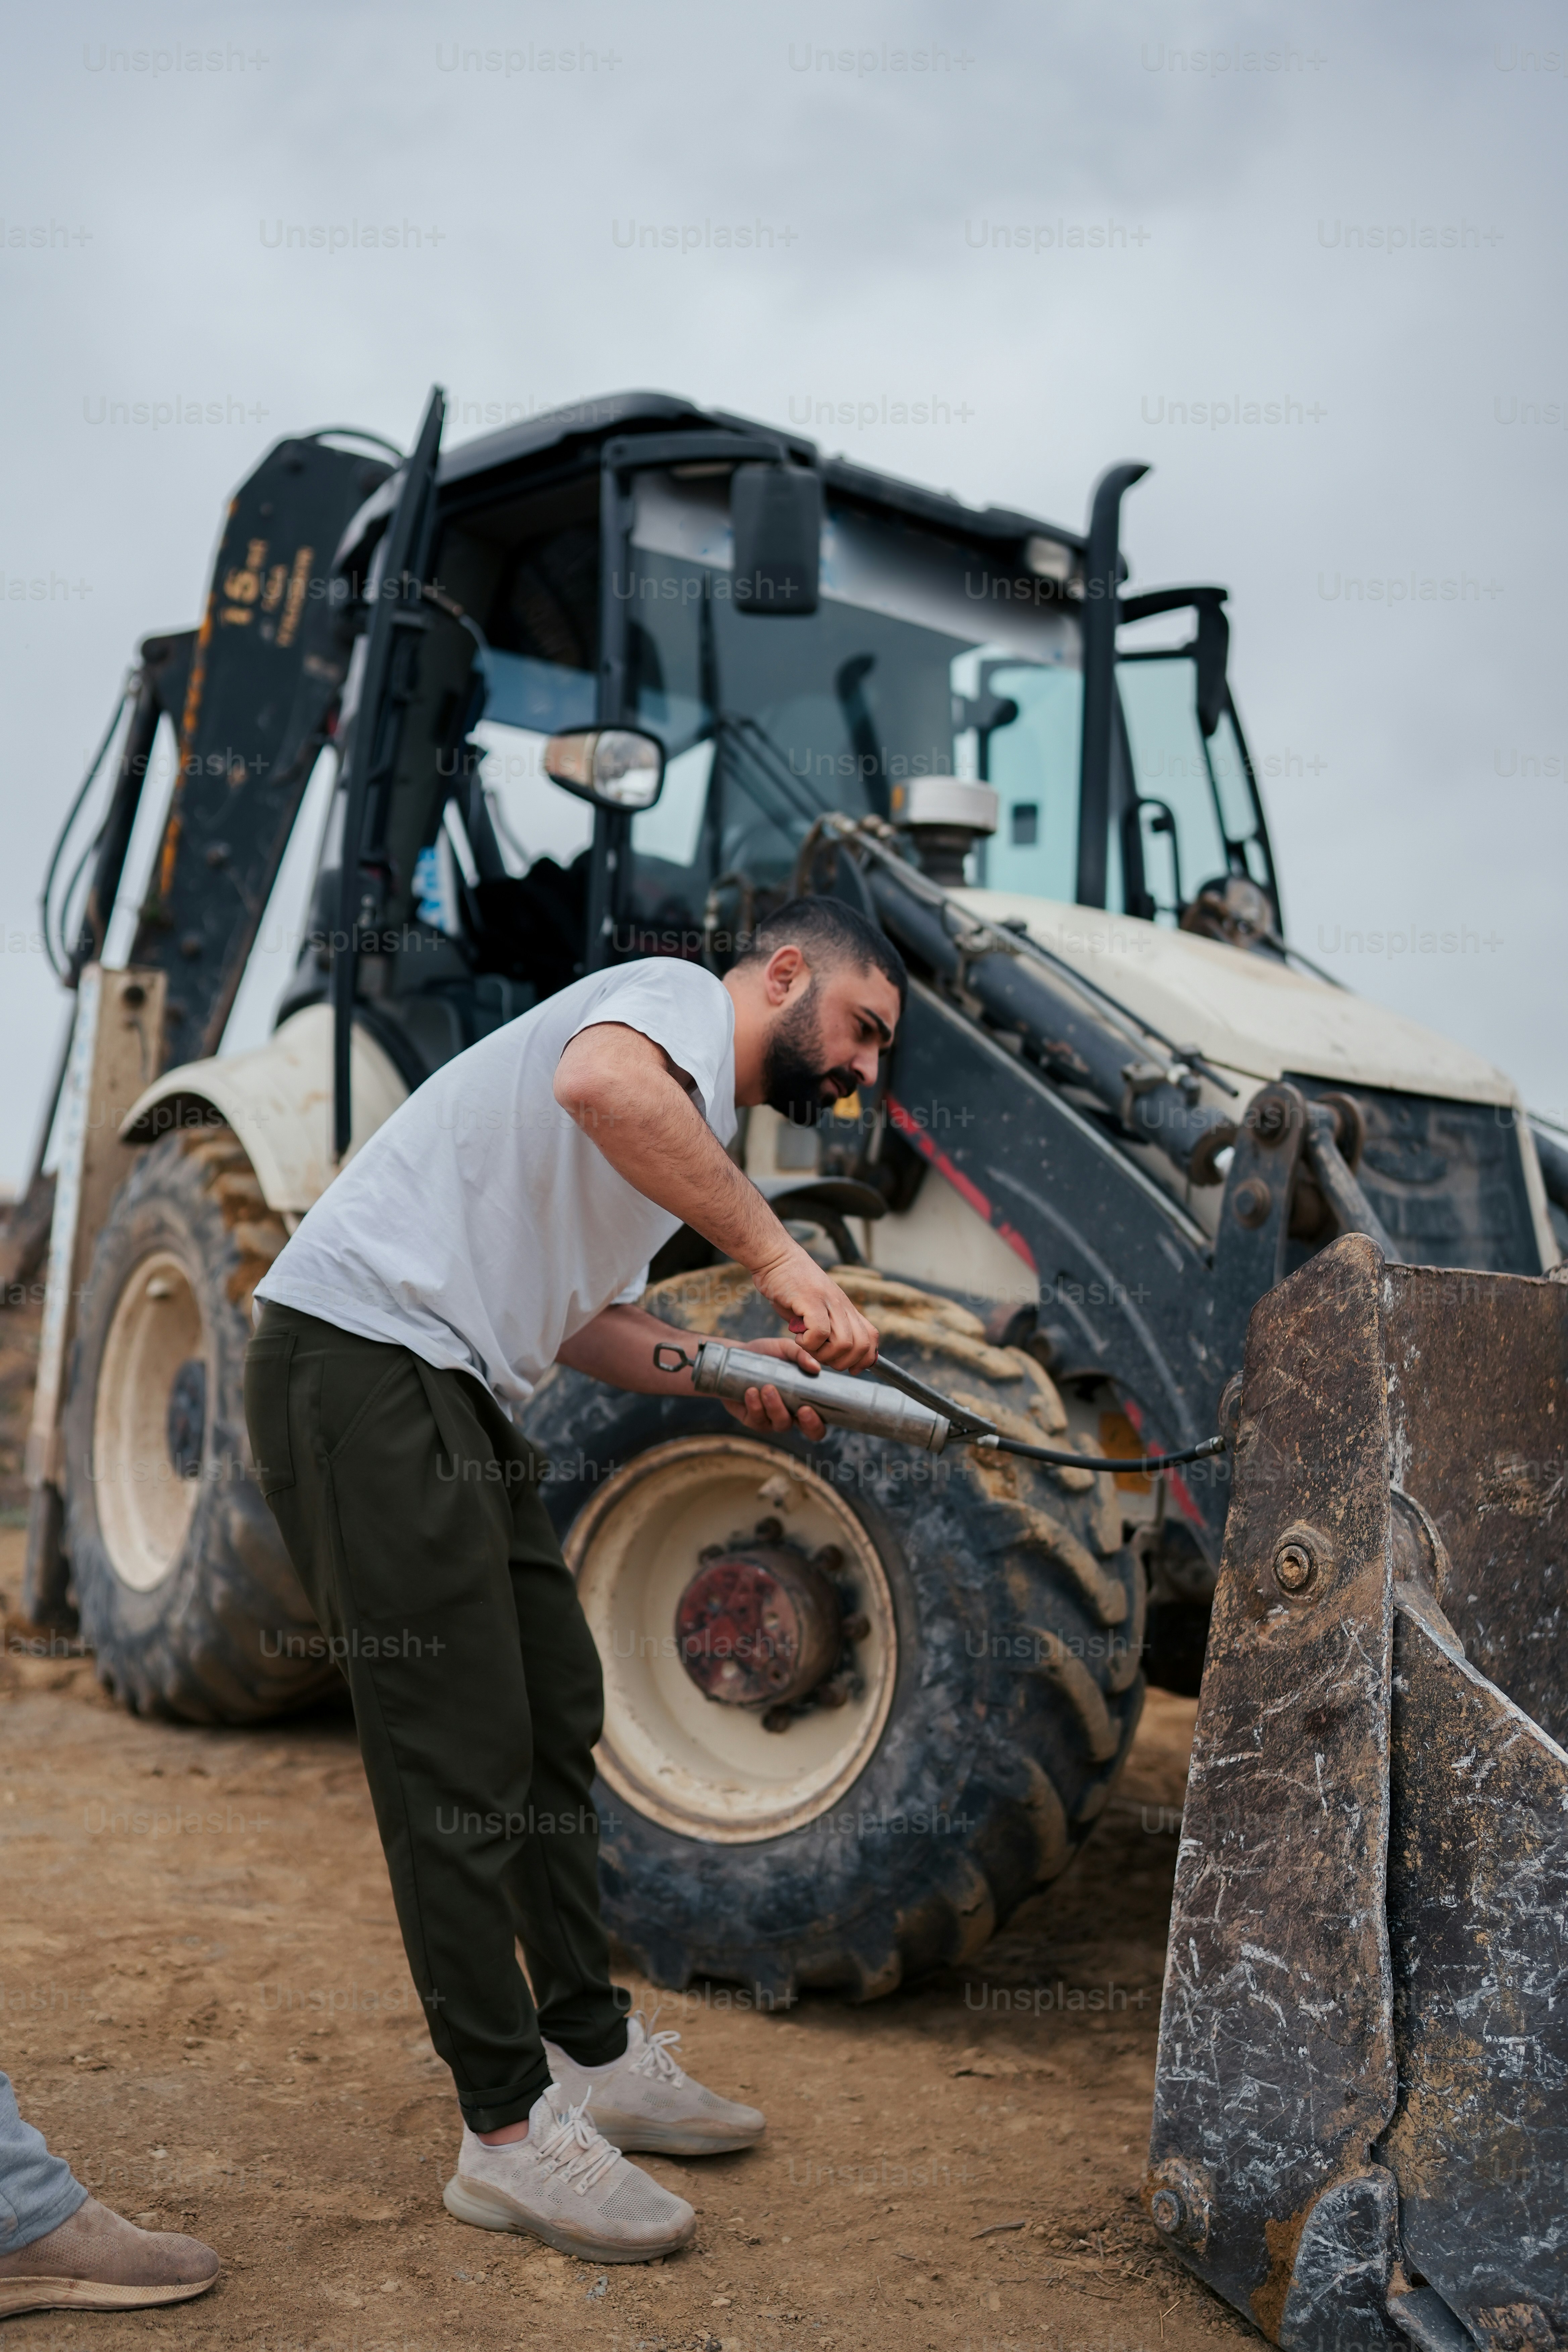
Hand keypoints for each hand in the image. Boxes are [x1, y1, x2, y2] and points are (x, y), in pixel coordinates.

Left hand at [719, 1332, 828, 1441]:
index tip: (809, 1408)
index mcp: (805, 1400)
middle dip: (808, 1424)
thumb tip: (815, 1368)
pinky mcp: (752, 1420)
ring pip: (780, 1424)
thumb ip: (801, 1355)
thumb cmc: (767, 1354)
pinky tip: (751, 1391)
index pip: (819, 1422)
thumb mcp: (785, 1349)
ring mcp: (772, 1419)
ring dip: (775, 1408)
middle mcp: (792, 1414)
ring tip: (767, 1387)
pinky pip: (757, 1420)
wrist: (737, 1357)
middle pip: (809, 1433)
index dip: (818, 1423)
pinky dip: (755, 1406)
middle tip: (802, 1409)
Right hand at [748, 1242, 880, 1371]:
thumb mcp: (815, 1305)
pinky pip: (819, 1332)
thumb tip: (831, 1349)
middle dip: (842, 1362)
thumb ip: (826, 1325)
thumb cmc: (790, 1283)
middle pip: (861, 1345)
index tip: (850, 1369)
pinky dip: (808, 1344)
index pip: (871, 1337)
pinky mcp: (810, 1300)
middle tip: (820, 1356)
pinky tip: (797, 1336)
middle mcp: (841, 1304)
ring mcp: (828, 1301)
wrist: (775, 1255)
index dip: (865, 1359)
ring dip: (824, 1354)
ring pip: (844, 1343)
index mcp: (845, 1307)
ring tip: (807, 1345)